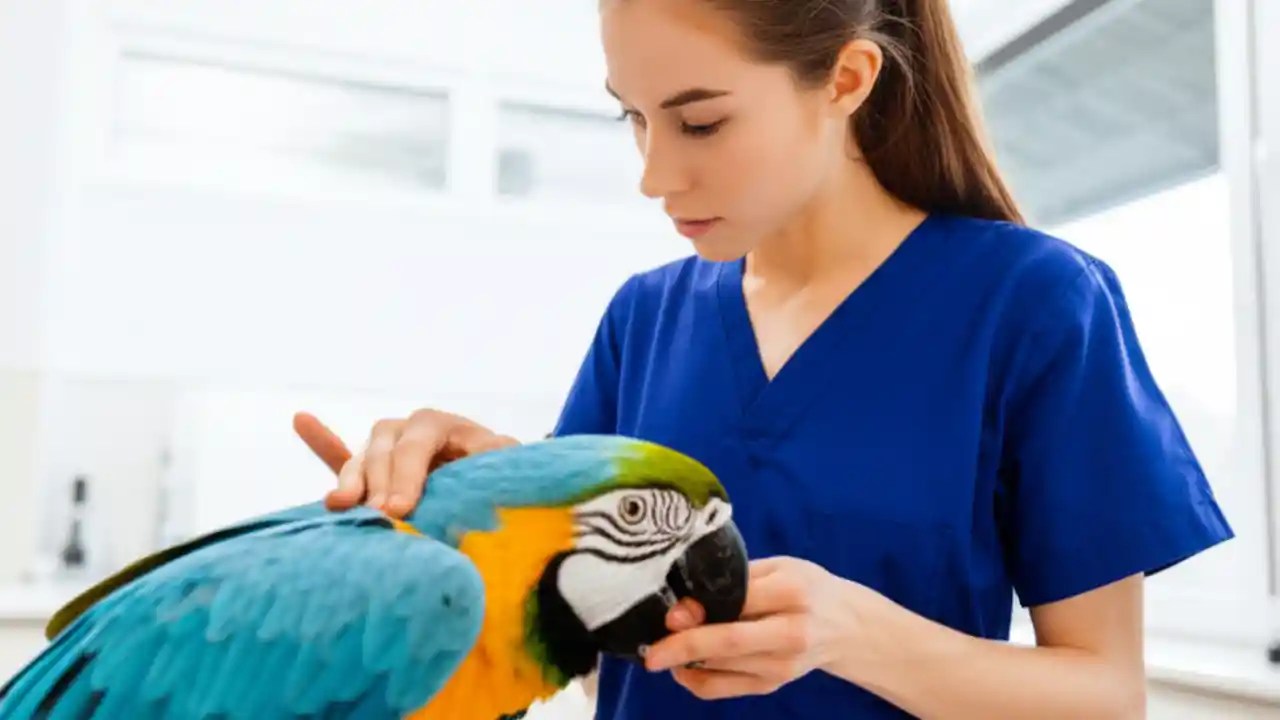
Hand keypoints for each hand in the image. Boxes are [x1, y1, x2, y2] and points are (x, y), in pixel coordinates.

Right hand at [292, 409, 518, 517]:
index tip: (399, 510)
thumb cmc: (500, 476)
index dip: (406, 475)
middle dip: (378, 483)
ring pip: (361, 458)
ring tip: (340, 504)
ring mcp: (385, 447)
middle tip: (379, 518)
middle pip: (383, 450)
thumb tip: (487, 480)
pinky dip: (322, 442)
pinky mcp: (371, 469)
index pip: (416, 444)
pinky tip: (302, 419)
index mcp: (438, 424)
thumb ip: (492, 467)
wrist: (496, 483)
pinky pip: (339, 453)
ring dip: (350, 481)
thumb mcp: (503, 467)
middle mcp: (408, 430)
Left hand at [643, 556, 869, 699]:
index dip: (701, 609)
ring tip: (663, 646)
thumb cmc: (807, 588)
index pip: (740, 601)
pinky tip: (682, 665)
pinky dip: (695, 680)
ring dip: (683, 660)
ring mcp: (782, 665)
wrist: (847, 628)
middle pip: (730, 642)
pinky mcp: (773, 685)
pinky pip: (722, 689)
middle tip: (652, 651)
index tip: (670, 611)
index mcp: (793, 592)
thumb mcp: (779, 567)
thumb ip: (736, 579)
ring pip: (721, 668)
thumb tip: (686, 600)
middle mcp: (791, 633)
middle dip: (684, 646)